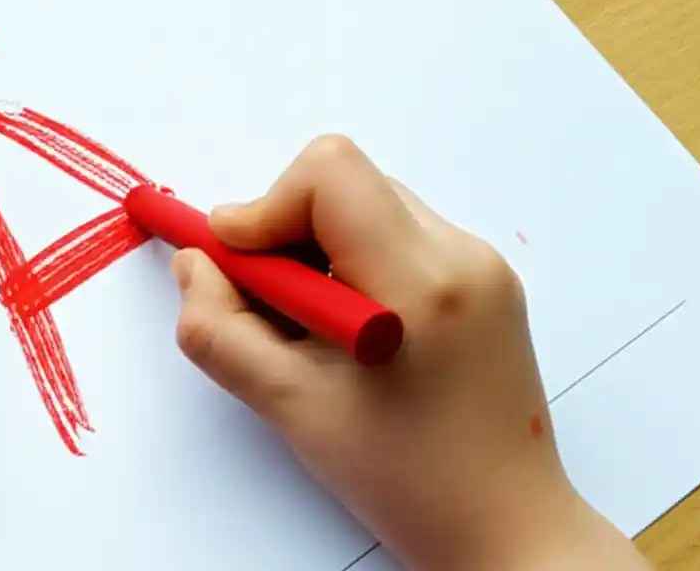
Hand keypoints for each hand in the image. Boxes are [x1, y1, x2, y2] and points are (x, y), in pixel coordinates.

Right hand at [172, 136, 649, 570]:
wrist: (504, 525)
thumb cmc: (405, 479)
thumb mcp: (289, 406)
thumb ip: (218, 329)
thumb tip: (195, 263)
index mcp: (419, 281)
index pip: (330, 173)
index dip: (264, 208)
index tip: (235, 266)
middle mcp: (462, 255)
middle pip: (346, 184)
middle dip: (288, 231)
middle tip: (270, 306)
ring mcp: (482, 265)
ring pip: (369, 208)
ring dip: (320, 251)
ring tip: (314, 330)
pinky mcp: (486, 282)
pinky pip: (400, 238)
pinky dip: (356, 267)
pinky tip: (353, 335)